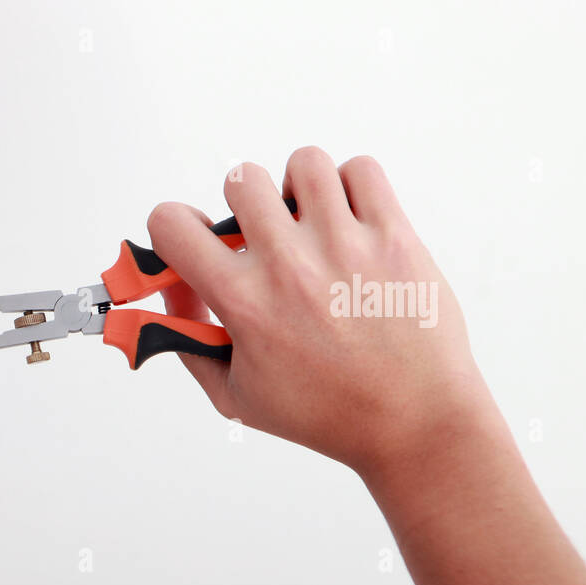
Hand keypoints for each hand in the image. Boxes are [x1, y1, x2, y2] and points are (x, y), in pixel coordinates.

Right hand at [148, 147, 496, 479]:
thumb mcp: (235, 395)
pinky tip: (350, 223)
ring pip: (303, 163)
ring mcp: (345, 244)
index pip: (172, 225)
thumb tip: (172, 293)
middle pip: (240, 178)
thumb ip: (188, 343)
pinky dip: (350, 187)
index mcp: (243, 302)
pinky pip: (361, 170)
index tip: (192, 245)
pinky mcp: (395, 235)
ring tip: (310, 224)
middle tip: (261, 236)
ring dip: (297, 189)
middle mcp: (289, 264)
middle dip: (241, 204)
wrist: (413, 421)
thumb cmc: (324, 414)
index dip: (172, 228)